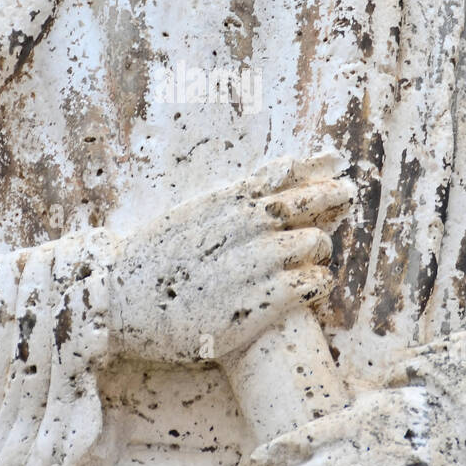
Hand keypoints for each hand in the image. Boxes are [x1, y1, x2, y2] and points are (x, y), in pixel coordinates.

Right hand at [109, 154, 352, 365]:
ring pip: (318, 243)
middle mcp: (247, 224)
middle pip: (312, 200)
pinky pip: (315, 284)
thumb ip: (232, 196)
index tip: (334, 162)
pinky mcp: (264, 301)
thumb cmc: (153, 261)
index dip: (317, 166)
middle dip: (333, 195)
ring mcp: (258, 261)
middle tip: (345, 196)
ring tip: (311, 259)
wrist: (120, 303)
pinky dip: (318, 283)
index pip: (287, 172)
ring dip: (319, 250)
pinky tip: (309, 287)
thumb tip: (274, 172)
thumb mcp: (190, 214)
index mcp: (228, 200)